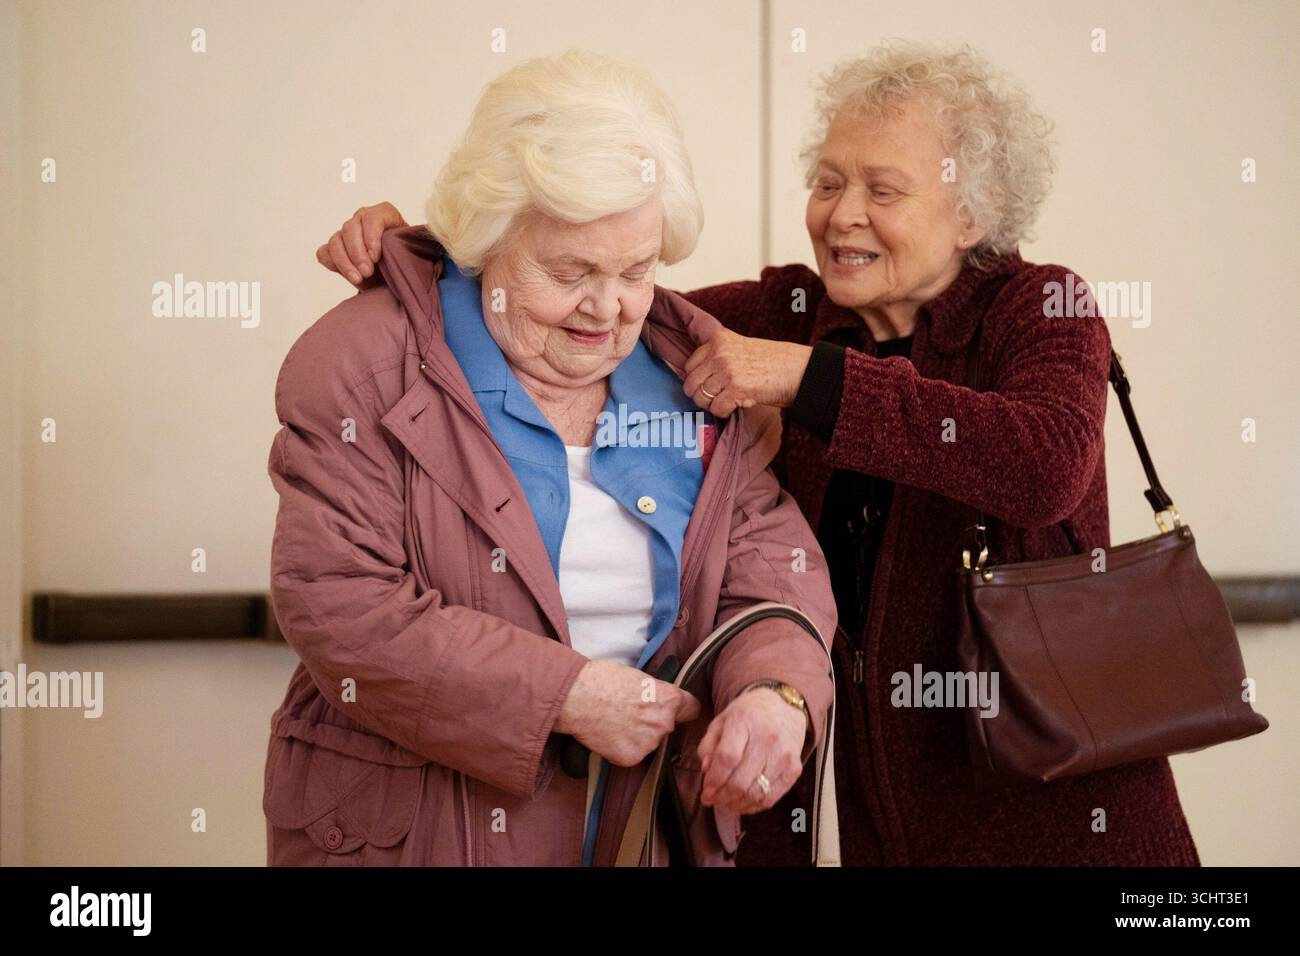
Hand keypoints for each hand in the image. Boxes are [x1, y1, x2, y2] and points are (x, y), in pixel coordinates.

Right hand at [315, 202, 408, 287]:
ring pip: (336, 241)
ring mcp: (346, 234)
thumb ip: (406, 249)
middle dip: (357, 252)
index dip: (371, 237)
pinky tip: (348, 275)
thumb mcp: (411, 253)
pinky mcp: (334, 249)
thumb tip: (399, 253)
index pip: (372, 217)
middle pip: (350, 228)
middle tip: (367, 272)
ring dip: (344, 261)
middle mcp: (362, 219)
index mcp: (384, 214)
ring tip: (358, 279)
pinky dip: (332, 263)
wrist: (396, 278)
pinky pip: (324, 252)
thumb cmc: (405, 263)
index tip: (376, 257)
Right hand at [554, 659, 700, 767]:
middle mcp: (664, 724)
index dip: (683, 708)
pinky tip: (609, 733)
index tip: (678, 710)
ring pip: (649, 742)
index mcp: (670, 700)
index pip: (692, 709)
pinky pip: (632, 754)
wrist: (577, 697)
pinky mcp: (630, 758)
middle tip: (631, 712)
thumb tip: (659, 698)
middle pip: (667, 726)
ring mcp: (648, 744)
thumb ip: (657, 692)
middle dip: (654, 722)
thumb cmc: (602, 679)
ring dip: (638, 736)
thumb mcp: (639, 677)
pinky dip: (622, 747)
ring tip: (615, 721)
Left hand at [682, 328, 812, 415]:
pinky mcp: (736, 388)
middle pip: (691, 383)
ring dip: (712, 405)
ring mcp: (727, 370)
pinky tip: (735, 406)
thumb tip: (697, 375)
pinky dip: (724, 412)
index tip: (707, 386)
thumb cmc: (771, 361)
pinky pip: (716, 408)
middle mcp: (719, 353)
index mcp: (718, 340)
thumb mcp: (740, 347)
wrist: (796, 369)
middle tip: (715, 399)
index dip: (696, 380)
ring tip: (727, 402)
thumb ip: (718, 355)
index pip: (689, 365)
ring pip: (701, 398)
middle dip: (700, 396)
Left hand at [697, 686, 806, 814]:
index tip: (705, 791)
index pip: (727, 758)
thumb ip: (708, 744)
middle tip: (711, 799)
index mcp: (745, 721)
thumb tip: (706, 771)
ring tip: (723, 803)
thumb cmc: (748, 714)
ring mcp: (783, 755)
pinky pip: (771, 797)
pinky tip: (741, 804)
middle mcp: (767, 738)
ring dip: (735, 804)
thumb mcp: (722, 720)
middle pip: (741, 780)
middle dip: (721, 796)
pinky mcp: (794, 769)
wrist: (784, 706)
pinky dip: (753, 806)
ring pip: (755, 793)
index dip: (714, 779)